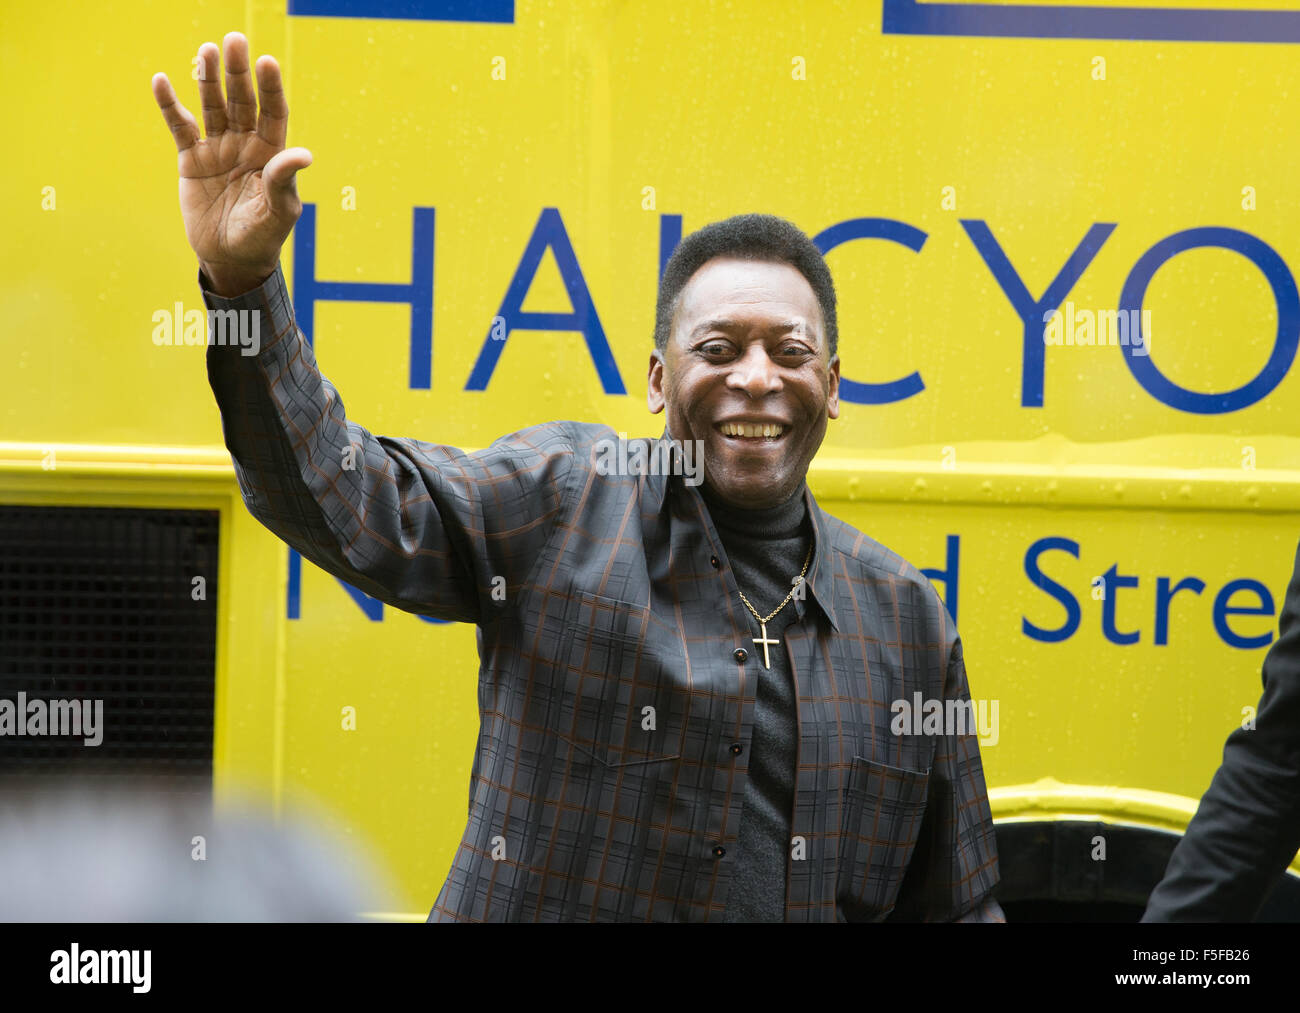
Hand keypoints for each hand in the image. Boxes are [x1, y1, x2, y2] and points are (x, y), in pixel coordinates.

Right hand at [152, 31, 311, 295]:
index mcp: (272, 153)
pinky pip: (180, 126)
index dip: (270, 88)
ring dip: (208, 79)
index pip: (273, 113)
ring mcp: (218, 148)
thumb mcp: (279, 212)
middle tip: (234, 41)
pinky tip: (162, 80)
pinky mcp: (191, 159)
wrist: (231, 259)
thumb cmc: (263, 237)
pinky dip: (170, 105)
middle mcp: (246, 144)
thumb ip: (285, 181)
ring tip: (206, 50)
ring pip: (213, 106)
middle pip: (242, 101)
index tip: (268, 62)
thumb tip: (303, 155)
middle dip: (238, 72)